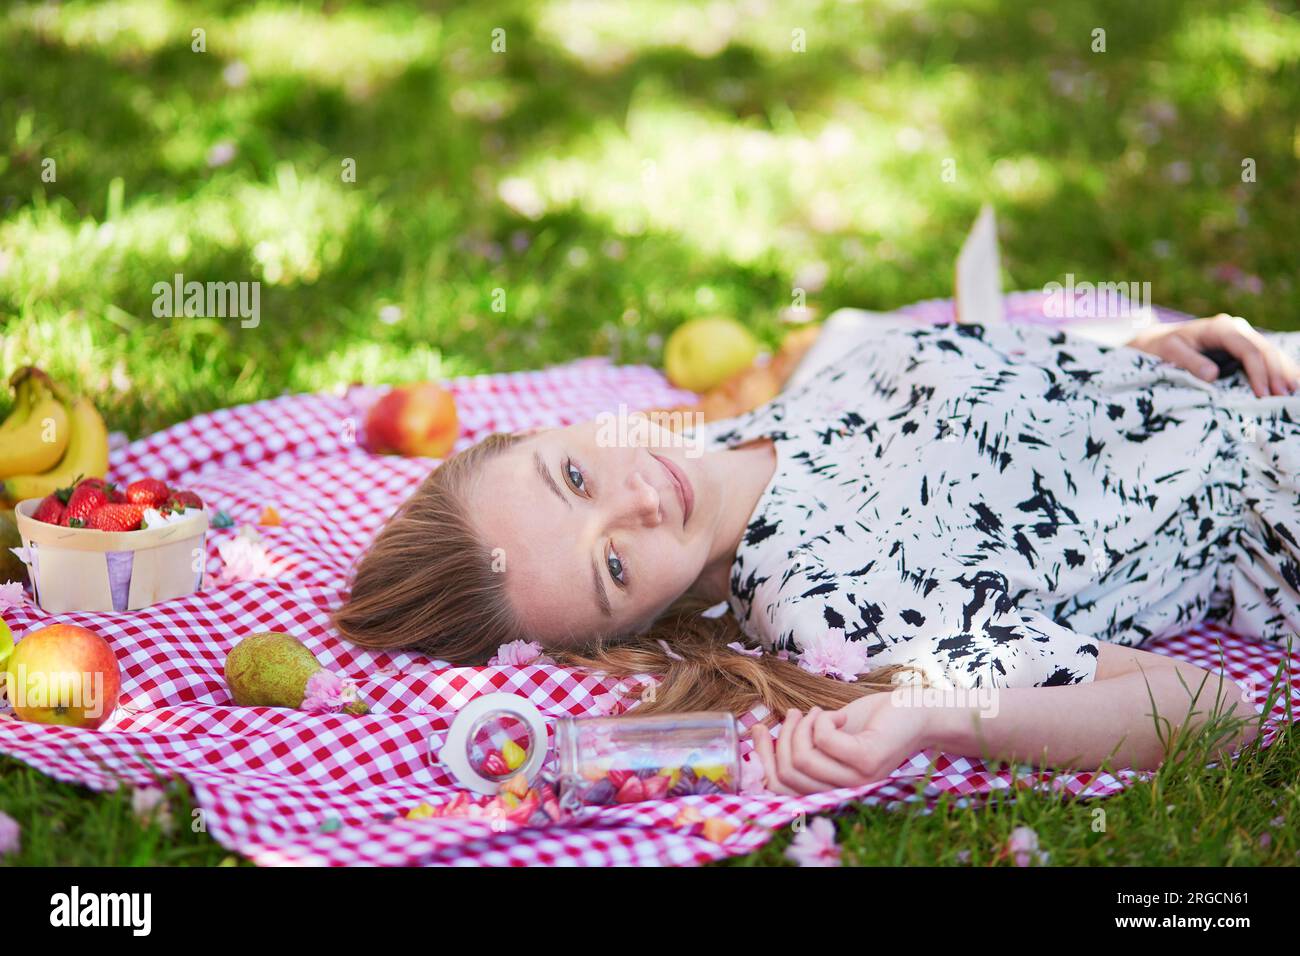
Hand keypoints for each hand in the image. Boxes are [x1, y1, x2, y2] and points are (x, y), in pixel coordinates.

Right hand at [748, 693, 930, 795]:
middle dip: (781, 738)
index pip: (780, 788)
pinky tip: (837, 715)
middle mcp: (842, 792)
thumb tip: (760, 737)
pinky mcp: (866, 761)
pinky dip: (822, 721)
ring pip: (801, 758)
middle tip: (793, 714)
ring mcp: (855, 780)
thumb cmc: (872, 721)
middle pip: (786, 773)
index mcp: (830, 789)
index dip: (762, 759)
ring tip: (816, 712)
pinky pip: (823, 740)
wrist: (916, 713)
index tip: (756, 728)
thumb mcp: (829, 734)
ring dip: (802, 727)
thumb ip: (802, 743)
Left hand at [1126, 314, 1298, 397]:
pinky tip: (1290, 384)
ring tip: (1291, 394)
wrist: (1158, 341)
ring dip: (1283, 372)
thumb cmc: (1161, 348)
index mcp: (1220, 327)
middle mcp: (1236, 328)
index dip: (1258, 372)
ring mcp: (1242, 335)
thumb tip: (1213, 376)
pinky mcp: (1243, 345)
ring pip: (1270, 352)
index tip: (1263, 395)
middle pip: (1264, 350)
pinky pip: (1265, 356)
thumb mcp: (1169, 352)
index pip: (1248, 350)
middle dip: (1275, 374)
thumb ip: (1190, 362)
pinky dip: (1279, 369)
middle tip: (1282, 399)